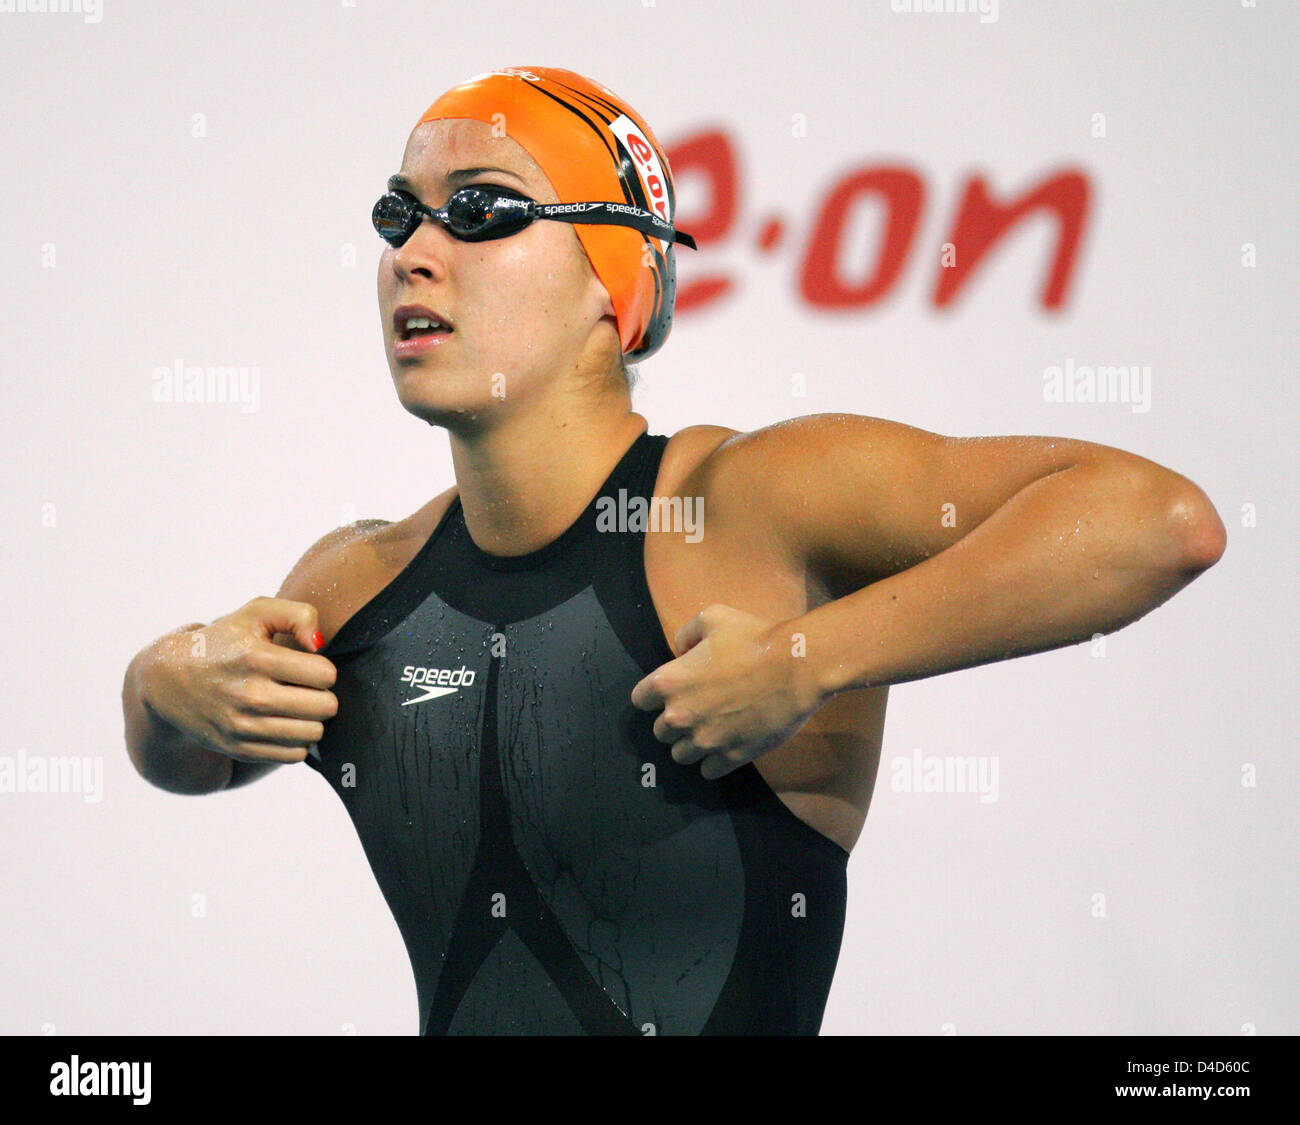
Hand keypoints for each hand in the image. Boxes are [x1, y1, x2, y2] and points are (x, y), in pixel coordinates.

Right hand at [141, 597, 337, 764]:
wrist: (168, 679)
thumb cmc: (223, 642)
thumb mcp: (256, 612)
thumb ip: (299, 615)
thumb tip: (320, 645)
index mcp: (257, 658)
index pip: (325, 674)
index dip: (323, 669)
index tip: (309, 666)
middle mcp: (250, 695)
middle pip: (325, 707)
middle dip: (323, 695)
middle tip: (306, 688)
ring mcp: (243, 726)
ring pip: (313, 733)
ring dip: (312, 719)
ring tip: (297, 705)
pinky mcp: (239, 748)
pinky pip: (294, 755)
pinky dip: (297, 740)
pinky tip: (284, 723)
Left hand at [630, 604, 823, 779]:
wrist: (796, 666)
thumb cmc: (754, 638)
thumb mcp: (713, 617)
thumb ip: (686, 634)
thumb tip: (680, 651)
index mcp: (669, 682)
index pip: (639, 700)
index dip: (653, 695)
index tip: (670, 692)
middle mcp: (680, 716)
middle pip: (660, 732)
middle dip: (674, 721)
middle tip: (697, 709)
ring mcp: (705, 740)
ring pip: (680, 755)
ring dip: (691, 745)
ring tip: (710, 731)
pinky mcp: (730, 757)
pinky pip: (707, 771)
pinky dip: (713, 762)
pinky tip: (725, 746)